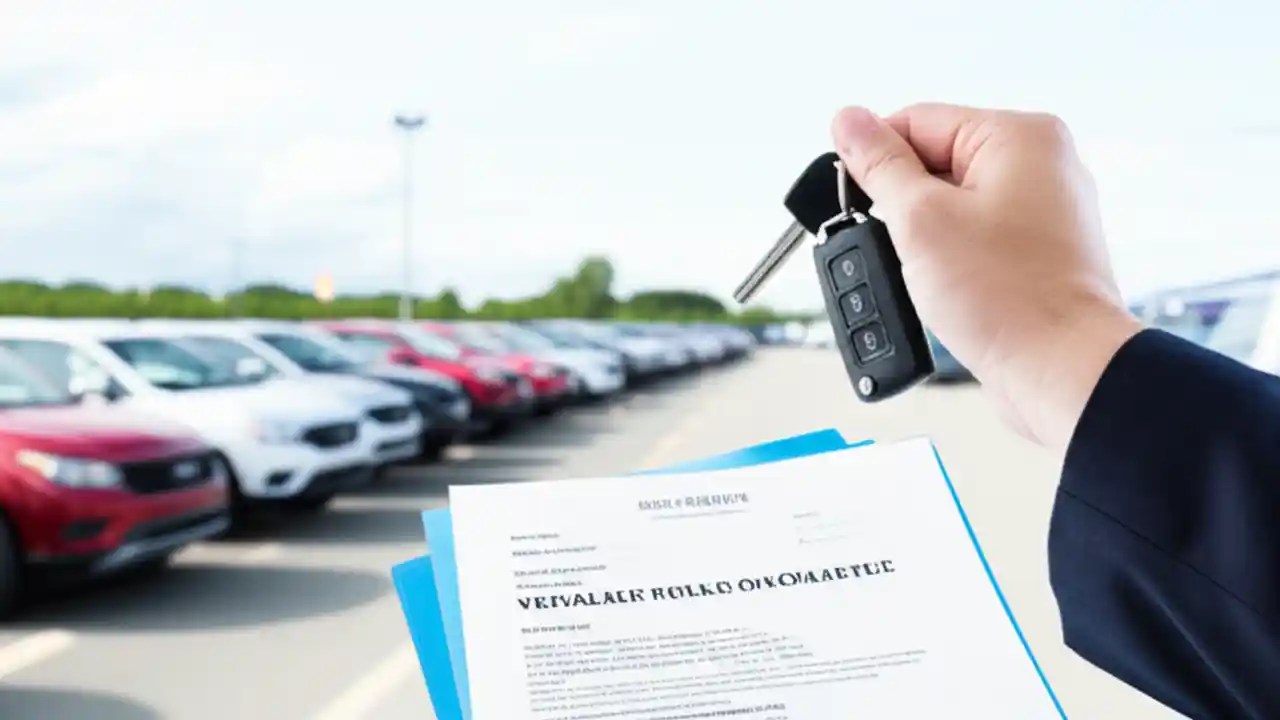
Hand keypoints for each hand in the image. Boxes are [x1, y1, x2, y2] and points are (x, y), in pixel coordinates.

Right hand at [831, 103, 1141, 453]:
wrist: (1060, 370)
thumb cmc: (1006, 297)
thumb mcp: (919, 220)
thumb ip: (879, 165)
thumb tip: (849, 120)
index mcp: (1019, 137)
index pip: (917, 122)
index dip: (874, 160)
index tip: (851, 197)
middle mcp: (1041, 164)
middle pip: (935, 161)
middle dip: (902, 204)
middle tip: (899, 244)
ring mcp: (1044, 209)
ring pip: (952, 204)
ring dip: (923, 236)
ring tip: (929, 270)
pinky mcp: (1038, 251)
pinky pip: (976, 236)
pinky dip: (950, 258)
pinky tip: (948, 286)